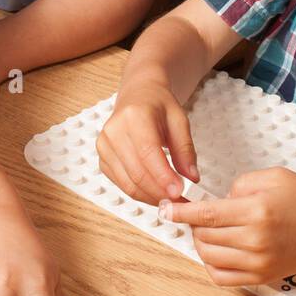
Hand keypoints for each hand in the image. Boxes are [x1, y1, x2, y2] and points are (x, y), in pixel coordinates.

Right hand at [96, 80, 198, 203]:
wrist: (138, 95)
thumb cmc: (158, 105)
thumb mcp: (179, 120)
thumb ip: (186, 149)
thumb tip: (192, 178)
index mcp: (134, 116)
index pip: (147, 153)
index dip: (163, 176)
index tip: (180, 192)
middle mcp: (114, 131)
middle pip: (136, 172)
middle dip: (160, 192)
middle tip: (180, 201)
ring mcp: (104, 146)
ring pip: (128, 183)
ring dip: (151, 197)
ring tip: (171, 200)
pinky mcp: (103, 159)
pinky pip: (121, 184)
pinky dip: (140, 194)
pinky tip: (156, 193)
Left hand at [162, 167, 295, 285]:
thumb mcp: (273, 177)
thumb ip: (239, 184)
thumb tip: (217, 200)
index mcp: (256, 211)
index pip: (206, 215)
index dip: (181, 212)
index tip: (166, 210)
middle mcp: (255, 240)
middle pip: (204, 236)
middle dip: (193, 224)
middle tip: (196, 214)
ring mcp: (258, 262)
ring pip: (209, 257)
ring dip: (200, 243)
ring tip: (208, 230)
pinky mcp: (261, 277)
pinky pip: (222, 278)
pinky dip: (211, 265)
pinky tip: (216, 250)